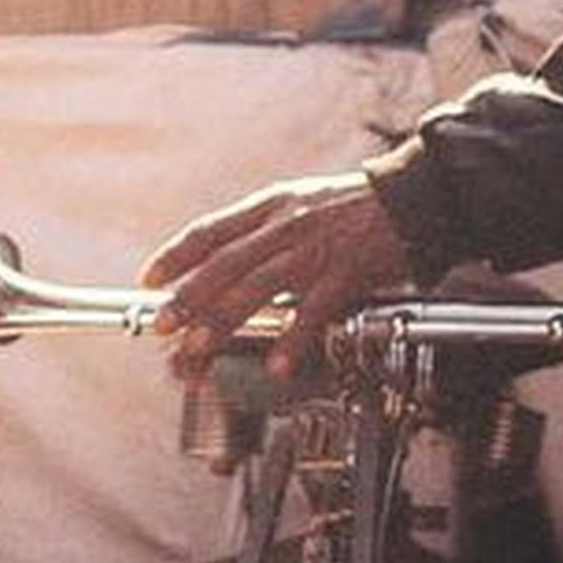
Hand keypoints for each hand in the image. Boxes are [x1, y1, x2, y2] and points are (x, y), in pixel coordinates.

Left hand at [138, 170, 407, 378]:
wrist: (413, 197)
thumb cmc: (354, 206)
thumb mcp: (298, 204)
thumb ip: (261, 231)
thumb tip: (221, 260)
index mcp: (269, 206)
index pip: (209, 231)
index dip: (175, 256)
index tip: (149, 280)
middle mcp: (285, 226)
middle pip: (224, 265)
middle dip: (187, 299)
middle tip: (161, 326)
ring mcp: (314, 250)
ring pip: (256, 289)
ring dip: (222, 323)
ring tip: (198, 350)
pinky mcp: (346, 274)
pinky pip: (313, 312)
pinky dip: (293, 341)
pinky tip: (277, 364)